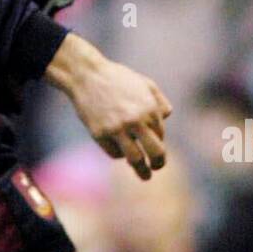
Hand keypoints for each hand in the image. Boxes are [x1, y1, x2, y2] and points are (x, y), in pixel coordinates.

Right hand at [44, 34, 169, 179]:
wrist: (86, 75)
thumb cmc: (117, 78)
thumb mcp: (144, 83)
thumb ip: (159, 101)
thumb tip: (166, 118)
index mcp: (149, 108)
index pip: (160, 135)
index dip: (158, 140)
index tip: (153, 141)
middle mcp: (136, 121)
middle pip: (155, 152)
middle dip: (159, 163)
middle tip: (157, 167)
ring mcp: (117, 129)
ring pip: (135, 159)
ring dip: (142, 171)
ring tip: (145, 176)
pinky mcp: (100, 135)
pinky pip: (114, 153)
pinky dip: (119, 154)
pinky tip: (120, 151)